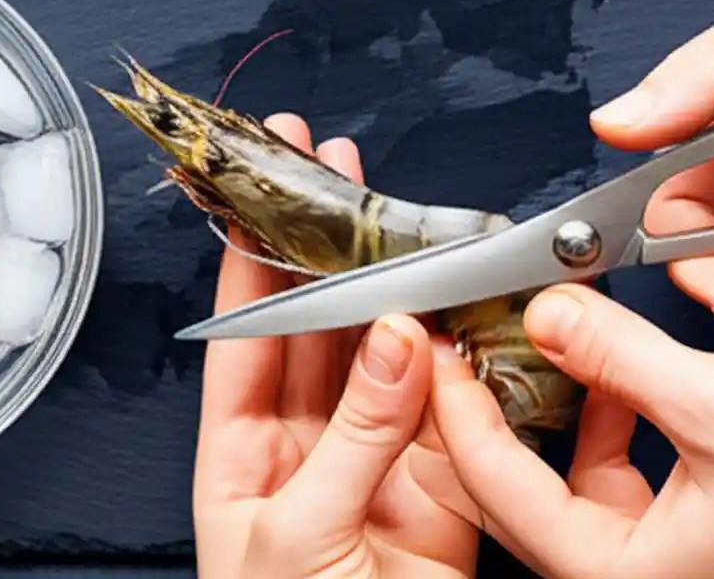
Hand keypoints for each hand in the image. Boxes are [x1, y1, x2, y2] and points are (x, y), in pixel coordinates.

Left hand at [192, 113, 478, 577]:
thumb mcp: (297, 536)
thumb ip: (354, 434)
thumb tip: (392, 337)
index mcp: (242, 454)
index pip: (248, 333)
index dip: (255, 255)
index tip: (264, 185)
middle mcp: (310, 446)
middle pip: (323, 329)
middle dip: (333, 251)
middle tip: (342, 176)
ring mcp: (378, 462)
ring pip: (394, 361)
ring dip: (407, 295)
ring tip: (417, 226)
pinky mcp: (442, 491)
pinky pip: (457, 416)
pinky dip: (469, 368)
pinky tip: (471, 316)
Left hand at [430, 284, 713, 577]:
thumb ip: (620, 357)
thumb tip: (547, 315)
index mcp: (612, 575)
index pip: (492, 484)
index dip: (456, 406)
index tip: (436, 348)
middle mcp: (625, 578)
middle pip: (516, 487)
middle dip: (494, 408)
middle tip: (472, 343)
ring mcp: (658, 563)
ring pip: (567, 478)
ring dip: (554, 409)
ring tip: (542, 344)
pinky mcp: (690, 537)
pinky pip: (616, 474)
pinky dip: (606, 420)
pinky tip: (617, 373)